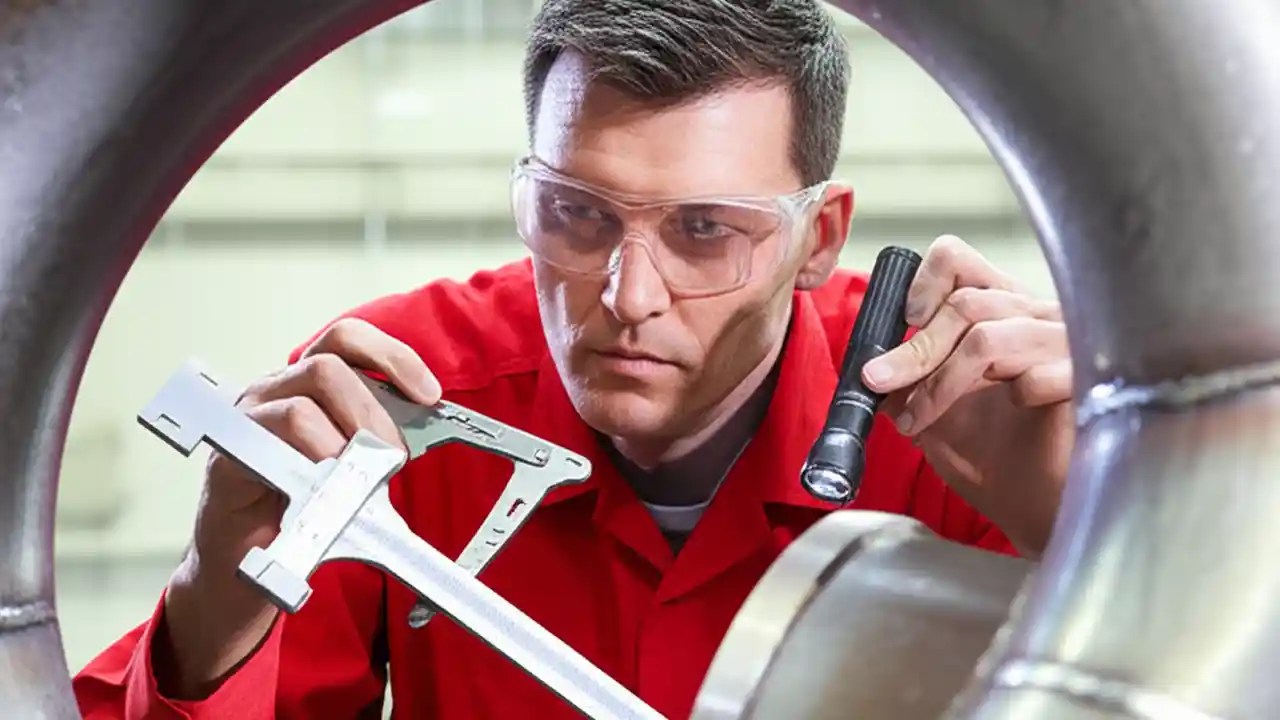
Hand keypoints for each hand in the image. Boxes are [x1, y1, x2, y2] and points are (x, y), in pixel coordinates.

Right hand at [157, 318, 439, 698]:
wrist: (244, 565)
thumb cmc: (301, 507)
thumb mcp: (352, 466)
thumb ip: (379, 440)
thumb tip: (428, 427)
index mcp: (307, 383)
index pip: (347, 339)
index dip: (393, 357)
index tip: (430, 394)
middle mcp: (274, 390)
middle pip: (328, 366)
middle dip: (372, 412)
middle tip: (393, 456)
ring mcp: (245, 422)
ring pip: (301, 407)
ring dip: (342, 445)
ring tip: (357, 479)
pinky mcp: (226, 460)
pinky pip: (268, 451)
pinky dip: (308, 469)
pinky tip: (325, 492)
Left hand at [861, 235, 1073, 556]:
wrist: (1047, 516)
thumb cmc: (1003, 464)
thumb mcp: (937, 418)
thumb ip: (909, 386)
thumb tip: (872, 369)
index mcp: (1002, 314)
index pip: (960, 260)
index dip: (926, 280)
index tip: (906, 318)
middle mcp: (1039, 319)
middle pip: (967, 303)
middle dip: (915, 351)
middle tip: (882, 383)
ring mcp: (1070, 348)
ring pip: (989, 338)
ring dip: (942, 383)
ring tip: (922, 420)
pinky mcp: (1091, 384)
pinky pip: (1037, 377)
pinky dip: (1009, 401)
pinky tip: (1013, 419)